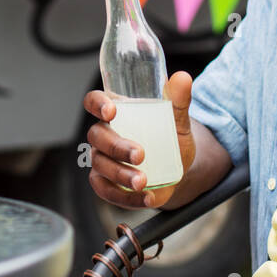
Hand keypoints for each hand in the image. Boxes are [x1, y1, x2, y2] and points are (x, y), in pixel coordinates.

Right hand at [83, 71, 195, 209]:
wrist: (178, 171)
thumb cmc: (171, 139)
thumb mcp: (178, 121)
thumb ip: (179, 101)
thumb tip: (182, 78)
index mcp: (116, 112)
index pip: (94, 101)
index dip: (97, 104)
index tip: (111, 111)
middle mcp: (104, 135)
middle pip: (97, 137)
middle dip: (116, 146)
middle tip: (140, 154)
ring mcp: (102, 160)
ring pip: (101, 166)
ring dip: (121, 174)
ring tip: (144, 181)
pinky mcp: (107, 184)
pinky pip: (106, 191)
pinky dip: (126, 198)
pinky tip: (146, 197)